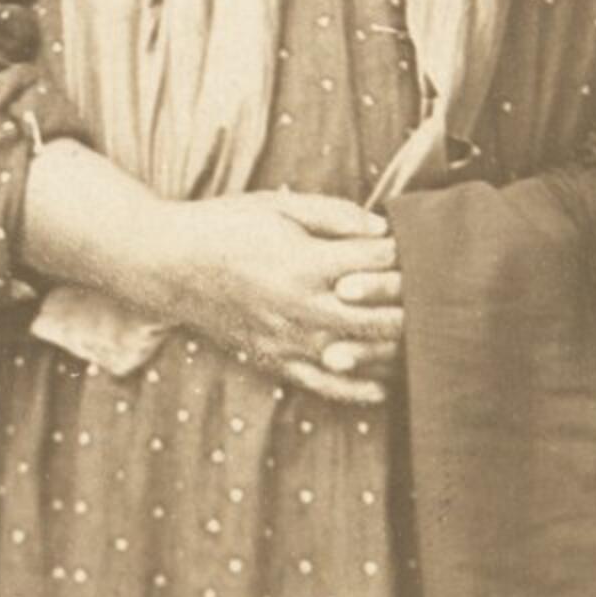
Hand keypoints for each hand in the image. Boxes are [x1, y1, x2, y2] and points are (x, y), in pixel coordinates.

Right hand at [154, 189, 403, 407]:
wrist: (169, 264)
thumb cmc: (225, 226)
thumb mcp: (280, 205)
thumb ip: (335, 215)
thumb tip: (383, 228)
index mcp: (308, 263)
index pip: (381, 265)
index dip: (405, 254)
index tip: (411, 246)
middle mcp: (303, 308)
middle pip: (383, 318)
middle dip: (412, 305)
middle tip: (426, 293)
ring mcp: (290, 341)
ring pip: (364, 356)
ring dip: (396, 348)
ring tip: (416, 334)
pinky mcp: (275, 362)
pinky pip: (327, 387)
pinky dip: (361, 390)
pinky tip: (384, 385)